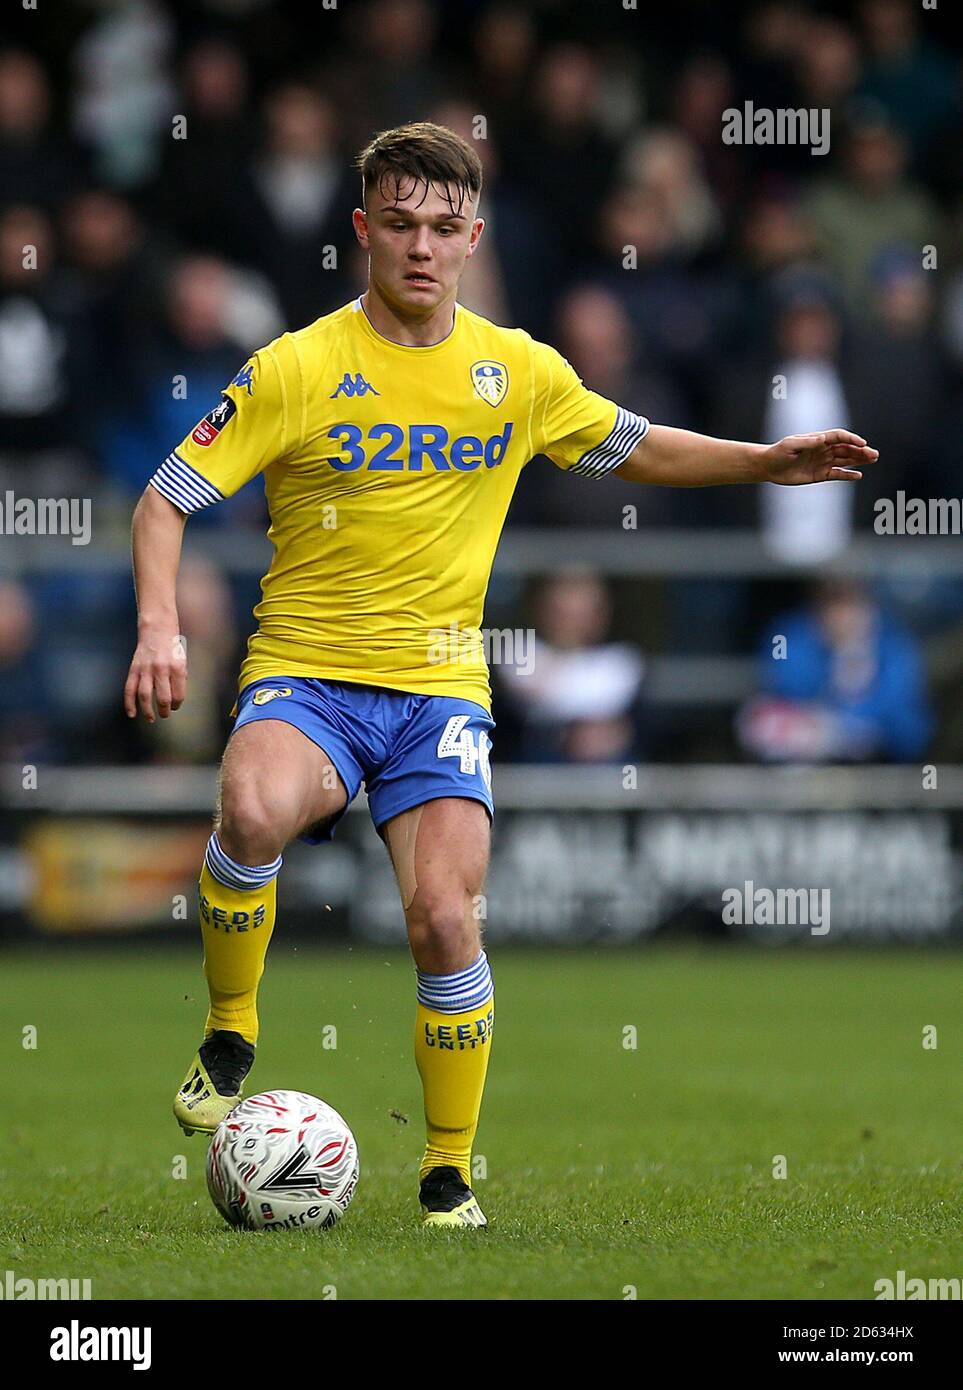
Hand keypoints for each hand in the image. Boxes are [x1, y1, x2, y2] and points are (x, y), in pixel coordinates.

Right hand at [124, 627, 187, 721]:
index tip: (175, 706)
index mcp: (177, 668)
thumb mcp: (182, 661)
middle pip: (163, 698)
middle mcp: (161, 669)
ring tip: (151, 719)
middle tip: (165, 714)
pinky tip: (132, 713)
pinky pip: (129, 689)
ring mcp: (146, 669)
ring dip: (147, 711)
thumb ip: (179, 679)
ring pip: (144, 696)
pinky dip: (129, 703)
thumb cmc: (172, 647)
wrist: (157, 629)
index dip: (177, 704)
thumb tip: (175, 699)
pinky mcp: (134, 668)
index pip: (178, 694)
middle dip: (164, 710)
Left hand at [760, 430, 878, 485]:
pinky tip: (858, 475)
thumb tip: (822, 439)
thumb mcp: (790, 445)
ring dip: (859, 460)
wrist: (769, 467)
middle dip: (861, 450)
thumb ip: (807, 442)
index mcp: (818, 439)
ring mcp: (823, 462)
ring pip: (846, 460)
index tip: (862, 443)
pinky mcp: (820, 475)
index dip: (852, 439)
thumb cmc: (778, 452)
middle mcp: (824, 449)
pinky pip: (837, 474)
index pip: (840, 437)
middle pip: (847, 449)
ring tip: (873, 460)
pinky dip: (848, 475)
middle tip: (874, 454)